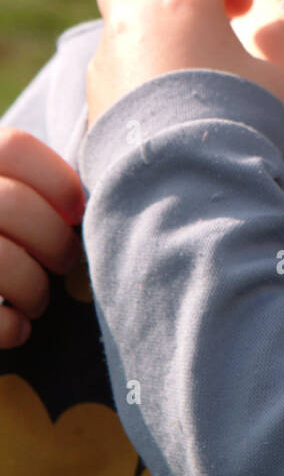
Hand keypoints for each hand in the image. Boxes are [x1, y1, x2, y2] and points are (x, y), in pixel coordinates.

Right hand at [0, 127, 84, 347]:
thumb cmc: (1, 232)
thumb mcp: (5, 199)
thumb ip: (29, 190)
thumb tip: (83, 206)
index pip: (12, 147)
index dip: (56, 179)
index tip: (77, 212)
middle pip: (11, 203)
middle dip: (54, 239)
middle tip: (65, 261)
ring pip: (1, 260)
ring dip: (34, 287)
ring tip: (38, 300)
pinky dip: (10, 326)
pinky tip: (18, 328)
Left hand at [86, 0, 283, 129]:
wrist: (186, 178)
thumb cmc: (240, 118)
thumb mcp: (278, 82)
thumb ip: (261, 61)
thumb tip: (253, 67)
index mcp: (183, 3)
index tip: (240, 13)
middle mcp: (135, 22)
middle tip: (182, 27)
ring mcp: (107, 63)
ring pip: (117, 37)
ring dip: (144, 52)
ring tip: (178, 93)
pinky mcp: (92, 104)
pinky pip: (111, 84)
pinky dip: (132, 93)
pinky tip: (161, 124)